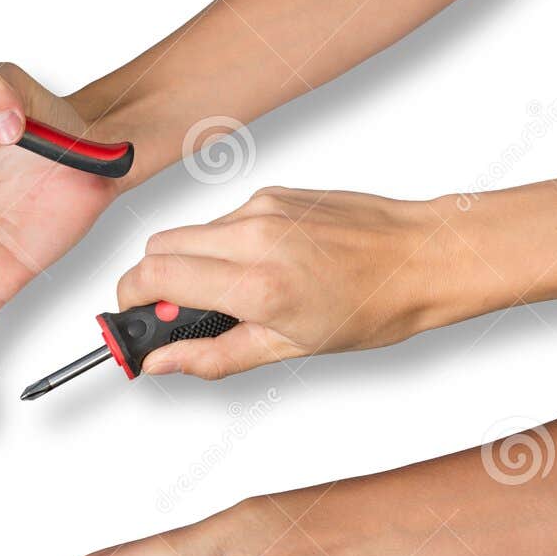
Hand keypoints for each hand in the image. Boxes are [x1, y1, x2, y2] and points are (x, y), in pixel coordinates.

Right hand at [116, 188, 442, 378]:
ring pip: (187, 233)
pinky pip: (222, 221)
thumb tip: (162, 362)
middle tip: (178, 315)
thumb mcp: (288, 348)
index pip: (153, 276)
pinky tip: (257, 268)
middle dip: (152, 283)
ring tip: (229, 295)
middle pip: (156, 248)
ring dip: (189, 266)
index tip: (133, 324)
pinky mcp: (275, 193)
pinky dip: (221, 248)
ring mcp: (264, 208)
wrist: (427, 256)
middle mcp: (254, 235)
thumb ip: (212, 356)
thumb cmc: (373, 305)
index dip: (128, 303)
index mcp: (256, 283)